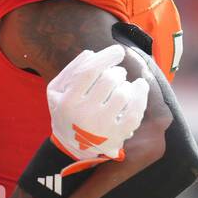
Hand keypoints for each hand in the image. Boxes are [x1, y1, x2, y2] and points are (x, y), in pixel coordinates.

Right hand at [46, 43, 147, 168]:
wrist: (72, 147)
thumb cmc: (66, 112)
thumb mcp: (56, 91)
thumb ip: (71, 70)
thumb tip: (92, 53)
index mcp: (68, 101)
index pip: (89, 72)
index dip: (106, 57)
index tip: (118, 50)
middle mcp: (84, 114)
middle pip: (108, 80)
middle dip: (117, 71)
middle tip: (117, 74)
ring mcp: (102, 126)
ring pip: (123, 93)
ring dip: (125, 83)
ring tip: (121, 86)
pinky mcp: (117, 135)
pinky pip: (135, 112)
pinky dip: (140, 96)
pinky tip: (140, 86)